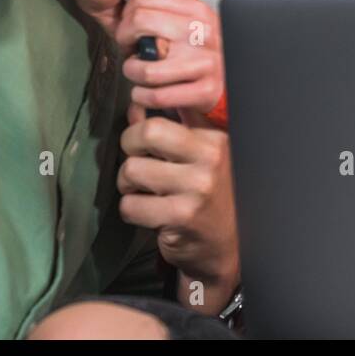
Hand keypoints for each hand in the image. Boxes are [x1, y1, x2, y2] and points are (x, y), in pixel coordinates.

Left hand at [115, 0, 223, 117]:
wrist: (230, 83)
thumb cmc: (200, 55)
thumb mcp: (186, 24)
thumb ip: (158, 14)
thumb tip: (117, 11)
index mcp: (197, 11)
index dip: (126, 16)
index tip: (129, 29)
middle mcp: (202, 33)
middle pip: (139, 22)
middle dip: (123, 39)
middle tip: (129, 49)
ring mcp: (205, 63)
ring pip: (145, 68)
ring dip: (132, 72)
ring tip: (137, 71)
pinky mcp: (205, 91)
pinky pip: (157, 96)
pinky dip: (141, 97)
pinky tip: (144, 93)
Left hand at [117, 105, 238, 312]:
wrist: (227, 248)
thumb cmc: (209, 198)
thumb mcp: (198, 158)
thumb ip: (170, 129)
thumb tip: (134, 107)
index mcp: (213, 141)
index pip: (159, 120)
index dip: (138, 133)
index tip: (140, 147)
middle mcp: (210, 161)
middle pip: (146, 134)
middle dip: (129, 149)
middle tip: (136, 165)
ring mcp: (197, 189)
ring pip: (132, 170)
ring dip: (127, 185)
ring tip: (142, 192)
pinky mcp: (181, 217)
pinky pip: (131, 205)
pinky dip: (131, 210)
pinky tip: (148, 214)